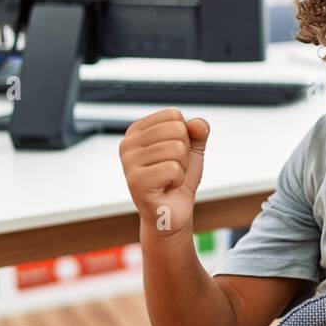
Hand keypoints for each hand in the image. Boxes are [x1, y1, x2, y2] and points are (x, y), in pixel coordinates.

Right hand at [119, 108, 208, 236]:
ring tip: (169, 178)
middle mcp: (127, 143)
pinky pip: (173, 169)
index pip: (173, 115)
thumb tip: (197, 124)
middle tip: (173, 169)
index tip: (174, 154)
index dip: (185, 136)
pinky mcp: (135, 181)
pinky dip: (178, 180)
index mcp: (137, 130)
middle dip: (185, 152)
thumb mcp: (192, 149)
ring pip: (177, 149)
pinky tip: (166, 187)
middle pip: (177, 130)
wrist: (172, 210)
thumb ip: (198, 131)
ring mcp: (128, 162)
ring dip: (182, 167)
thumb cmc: (178, 179)